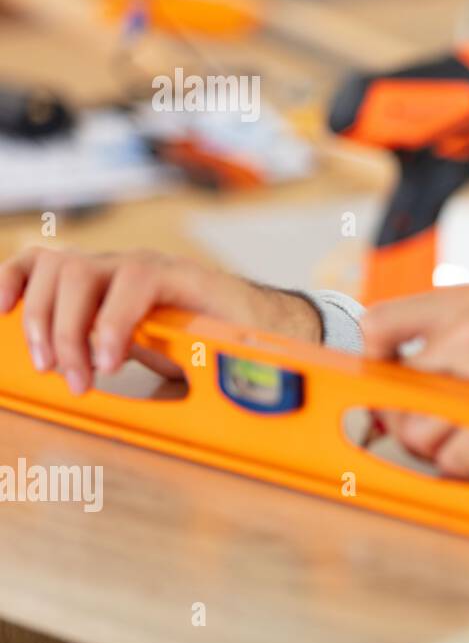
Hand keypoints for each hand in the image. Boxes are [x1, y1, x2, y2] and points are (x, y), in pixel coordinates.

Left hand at [0, 246, 321, 393]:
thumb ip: (99, 357)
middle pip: (53, 268)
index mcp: (104, 284)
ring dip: (70, 328)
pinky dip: (113, 324)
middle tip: (55, 372)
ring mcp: (150, 267)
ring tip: (84, 373)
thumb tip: (56, 380)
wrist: (269, 337)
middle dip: (42, 325)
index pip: (42, 262)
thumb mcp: (139, 356)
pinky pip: (133, 284)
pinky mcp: (182, 275)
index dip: (10, 281)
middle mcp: (120, 266)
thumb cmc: (204, 351)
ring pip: (80, 271)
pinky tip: (114, 357)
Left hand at [361, 285, 468, 479]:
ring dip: (447, 450)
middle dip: (414, 426)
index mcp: (465, 300)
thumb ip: (433, 362)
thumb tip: (371, 401)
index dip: (380, 370)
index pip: (375, 325)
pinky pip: (452, 455)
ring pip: (416, 430)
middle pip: (390, 392)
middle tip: (455, 432)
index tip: (402, 393)